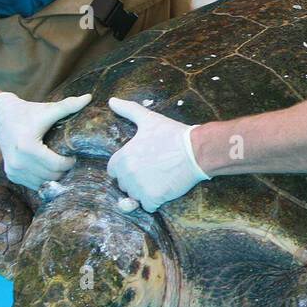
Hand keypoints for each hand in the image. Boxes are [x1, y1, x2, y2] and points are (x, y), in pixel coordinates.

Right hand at [0, 91, 91, 190]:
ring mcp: (13, 170)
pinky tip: (48, 168)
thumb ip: (68, 105)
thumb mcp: (48, 109)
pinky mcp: (11, 175)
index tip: (74, 155)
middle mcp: (18, 161)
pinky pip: (33, 184)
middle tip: (69, 160)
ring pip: (43, 183)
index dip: (69, 162)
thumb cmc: (27, 113)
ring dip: (54, 176)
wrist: (2, 118)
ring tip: (60, 164)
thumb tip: (89, 97)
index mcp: (27, 146)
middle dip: (63, 170)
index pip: (56, 165)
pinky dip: (43, 179)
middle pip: (51, 175)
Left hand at [106, 97, 209, 211]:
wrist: (195, 150)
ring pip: (135, 197)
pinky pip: (148, 206)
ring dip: (145, 192)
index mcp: (121, 158)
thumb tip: (111, 100)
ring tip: (159, 180)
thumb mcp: (148, 120)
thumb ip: (127, 110)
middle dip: (136, 181)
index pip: (113, 171)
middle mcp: (127, 175)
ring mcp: (139, 188)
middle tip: (153, 171)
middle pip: (125, 186)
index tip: (140, 164)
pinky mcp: (153, 198)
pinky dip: (155, 201)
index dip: (126, 168)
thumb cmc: (172, 134)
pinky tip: (165, 189)